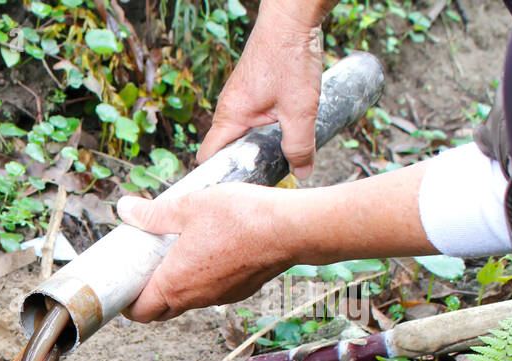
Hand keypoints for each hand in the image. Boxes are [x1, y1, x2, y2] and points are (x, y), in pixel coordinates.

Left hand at [116, 184, 296, 322]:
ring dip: (175, 288)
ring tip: (173, 257)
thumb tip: (125, 209)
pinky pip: (210, 293)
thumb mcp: (189, 206)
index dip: (127, 304)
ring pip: (186, 302)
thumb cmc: (241, 217)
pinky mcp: (238, 291)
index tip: (123, 287)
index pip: (140, 312)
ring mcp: (218, 298)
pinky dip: (200, 282)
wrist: (292, 229)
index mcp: (175, 283)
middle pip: (160, 311)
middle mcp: (195, 298)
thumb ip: (155, 213)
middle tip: (144, 270)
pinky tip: (205, 254)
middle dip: (147, 298)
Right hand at [197, 0, 327, 179]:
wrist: (292, 18)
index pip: (208, 158)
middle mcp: (228, 108)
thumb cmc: (289, 57)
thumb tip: (302, 173)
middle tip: (263, 178)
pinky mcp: (254, 89)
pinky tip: (285, 130)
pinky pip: (252, 118)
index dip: (217, 177)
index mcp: (229, 117)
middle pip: (226, 148)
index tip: (233, 190)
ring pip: (242, 132)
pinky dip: (264, 129)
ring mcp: (240, 98)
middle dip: (243, 164)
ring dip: (257, 145)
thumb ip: (300, 145)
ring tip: (278, 157)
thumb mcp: (300, 109)